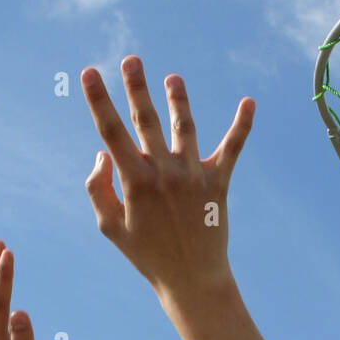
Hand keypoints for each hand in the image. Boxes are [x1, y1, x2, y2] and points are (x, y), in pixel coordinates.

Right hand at [79, 55, 253, 305]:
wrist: (192, 280)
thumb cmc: (146, 254)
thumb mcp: (110, 226)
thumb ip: (97, 189)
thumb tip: (102, 153)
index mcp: (134, 182)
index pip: (111, 132)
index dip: (99, 100)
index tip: (89, 72)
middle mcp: (164, 173)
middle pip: (148, 121)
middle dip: (136, 88)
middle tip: (130, 60)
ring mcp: (193, 176)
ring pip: (186, 127)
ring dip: (179, 99)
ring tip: (173, 77)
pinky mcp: (219, 183)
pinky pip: (232, 148)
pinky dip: (242, 125)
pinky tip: (250, 102)